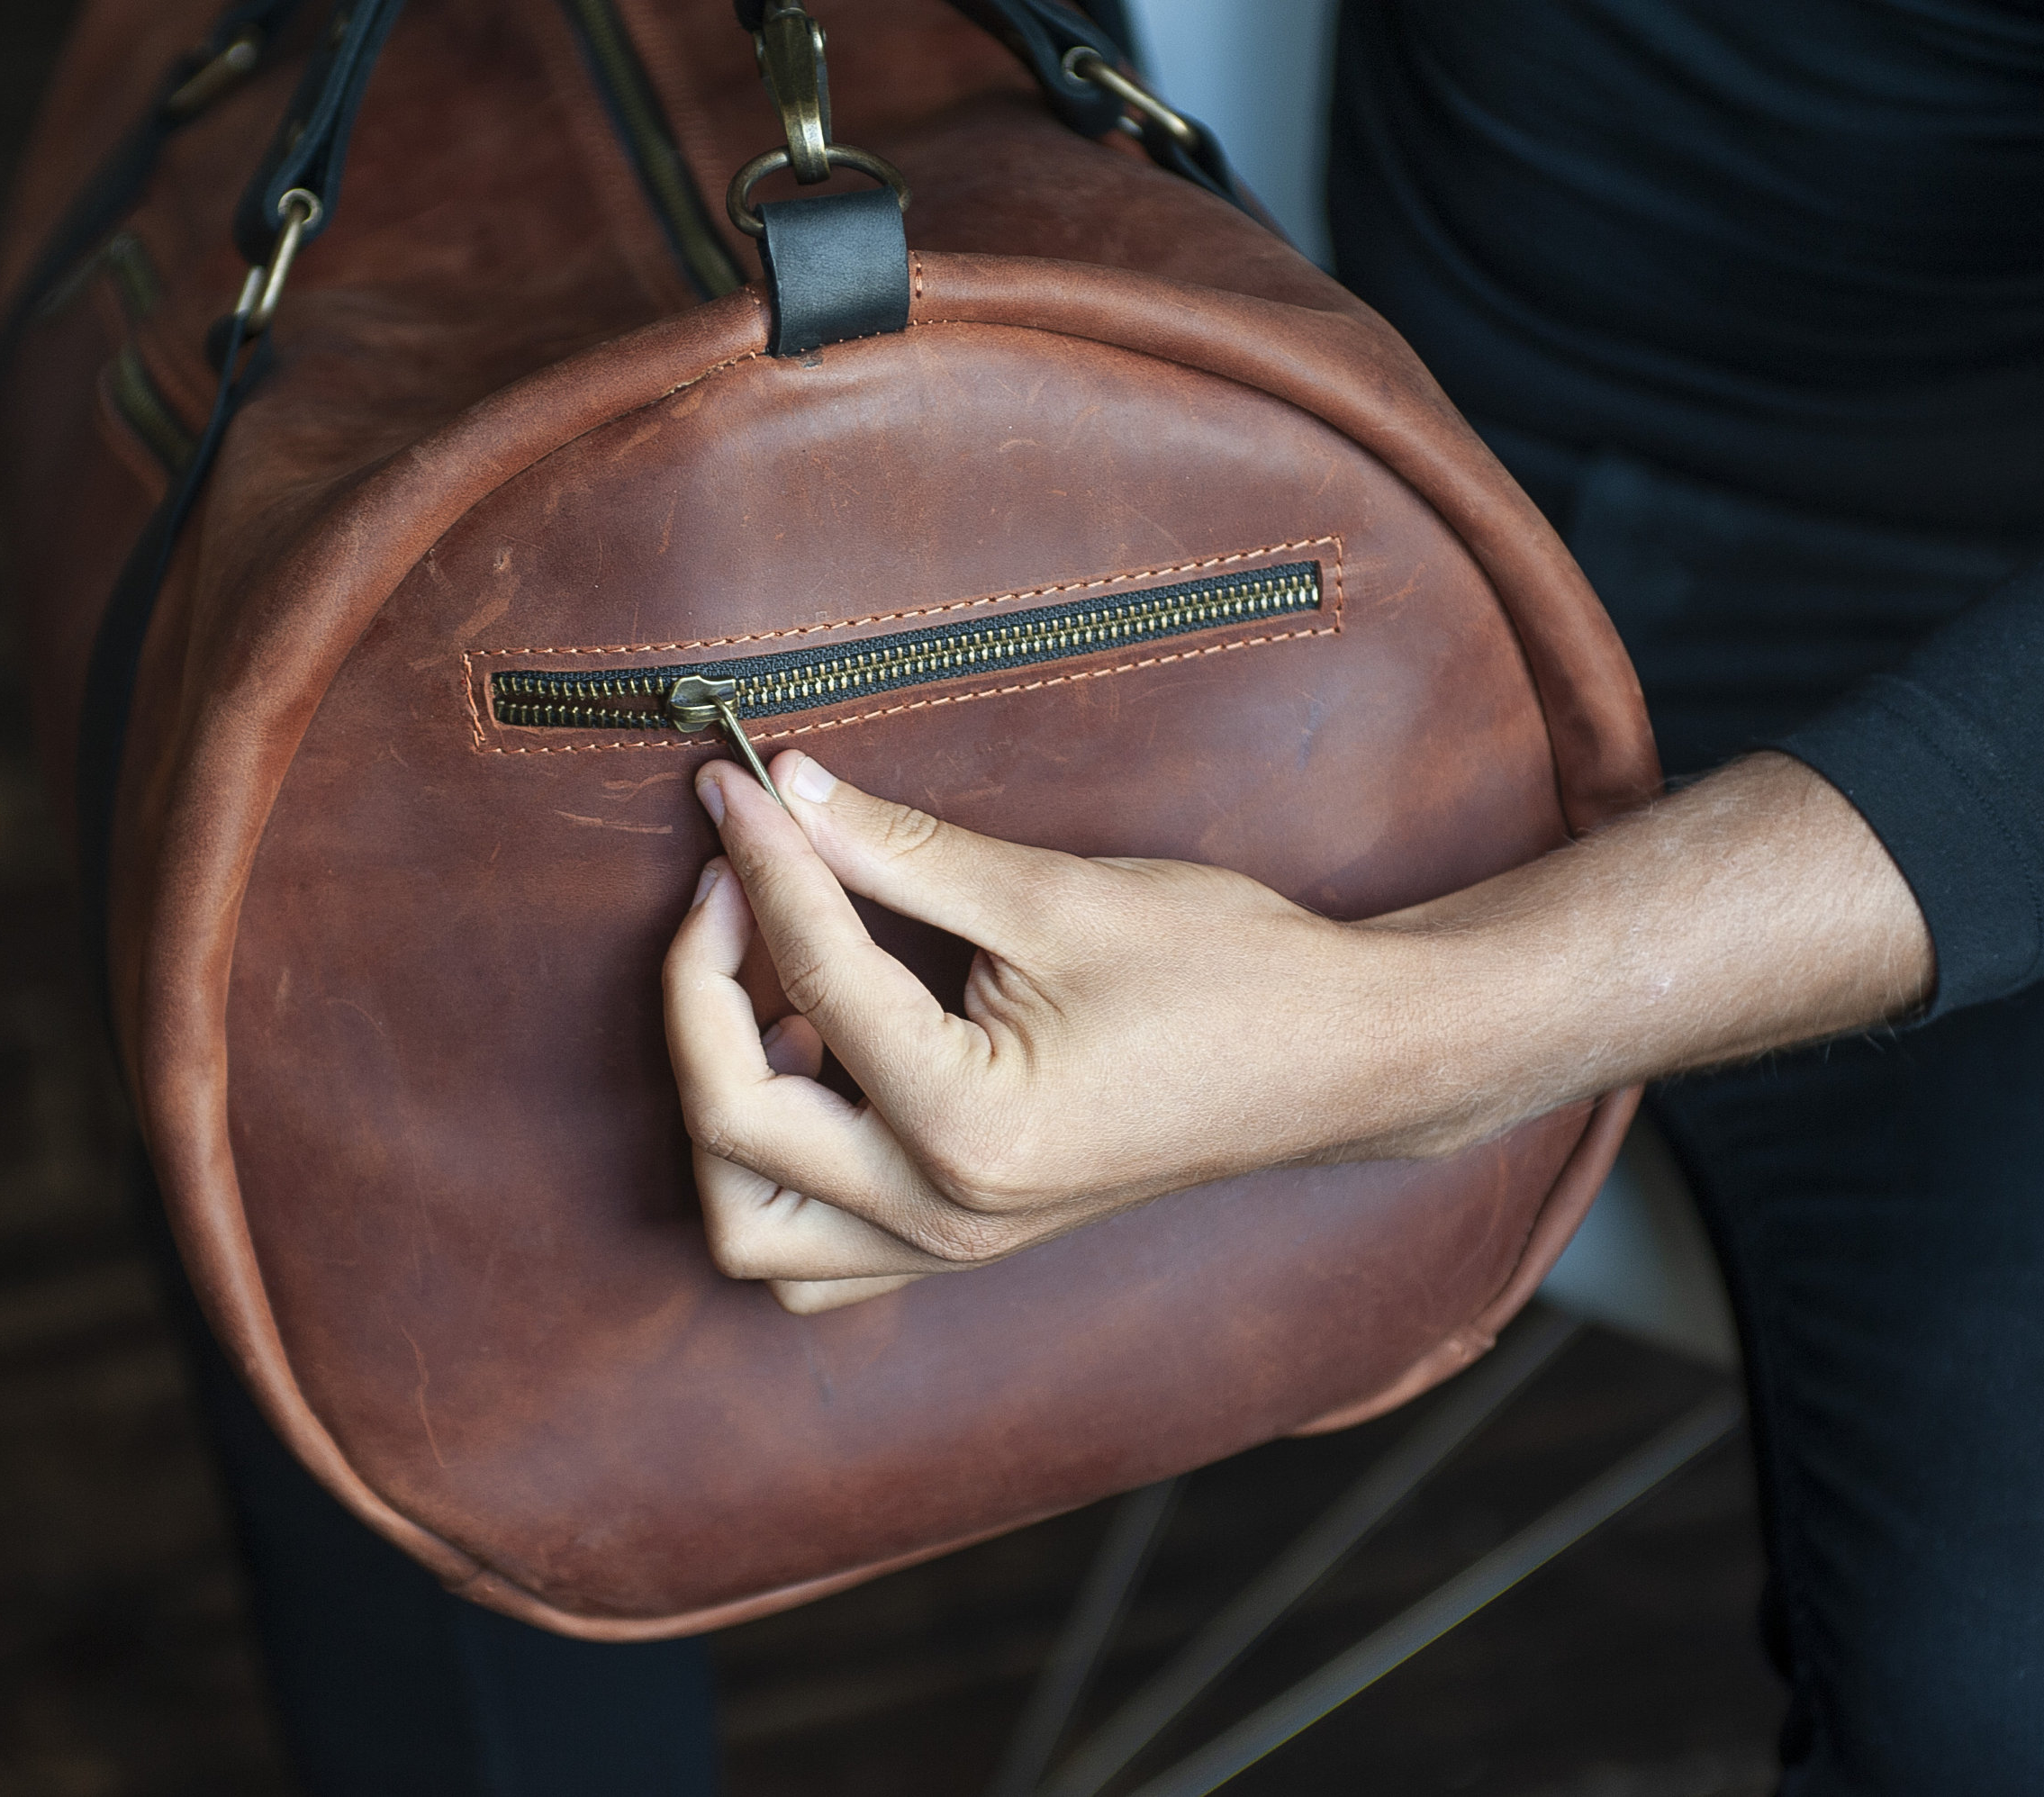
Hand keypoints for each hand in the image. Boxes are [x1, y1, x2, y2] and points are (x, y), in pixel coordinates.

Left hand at [663, 749, 1931, 1312]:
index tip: (733, 786)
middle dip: (699, 997)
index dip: (758, 865)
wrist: (1344, 1058)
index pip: (811, 981)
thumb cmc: (1227, 973)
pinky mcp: (967, 1242)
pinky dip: (779, 1171)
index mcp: (969, 1128)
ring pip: (755, 1231)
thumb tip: (783, 788)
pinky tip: (817, 1063)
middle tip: (728, 888)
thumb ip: (902, 850)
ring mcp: (955, 1246)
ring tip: (762, 994)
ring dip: (724, 1115)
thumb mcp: (1056, 895)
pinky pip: (820, 1254)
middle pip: (733, 1130)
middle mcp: (947, 1213)